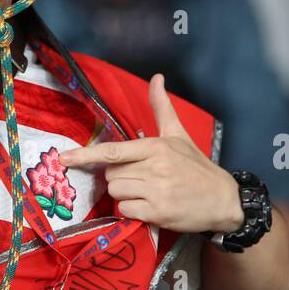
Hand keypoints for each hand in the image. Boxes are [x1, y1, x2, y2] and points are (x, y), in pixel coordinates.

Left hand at [58, 74, 243, 233]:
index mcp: (155, 147)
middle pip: (111, 174)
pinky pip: (126, 211)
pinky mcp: (158, 213)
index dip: (85, 155)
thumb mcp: (178, 134)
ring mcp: (156, 192)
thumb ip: (162, 107)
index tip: (64, 159)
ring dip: (125, 195)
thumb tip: (157, 77)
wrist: (224, 199)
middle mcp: (154, 168)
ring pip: (117, 193)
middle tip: (141, 178)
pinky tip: (150, 206)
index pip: (113, 151)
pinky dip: (133, 211)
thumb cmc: (196, 166)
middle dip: (119, 177)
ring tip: (147, 192)